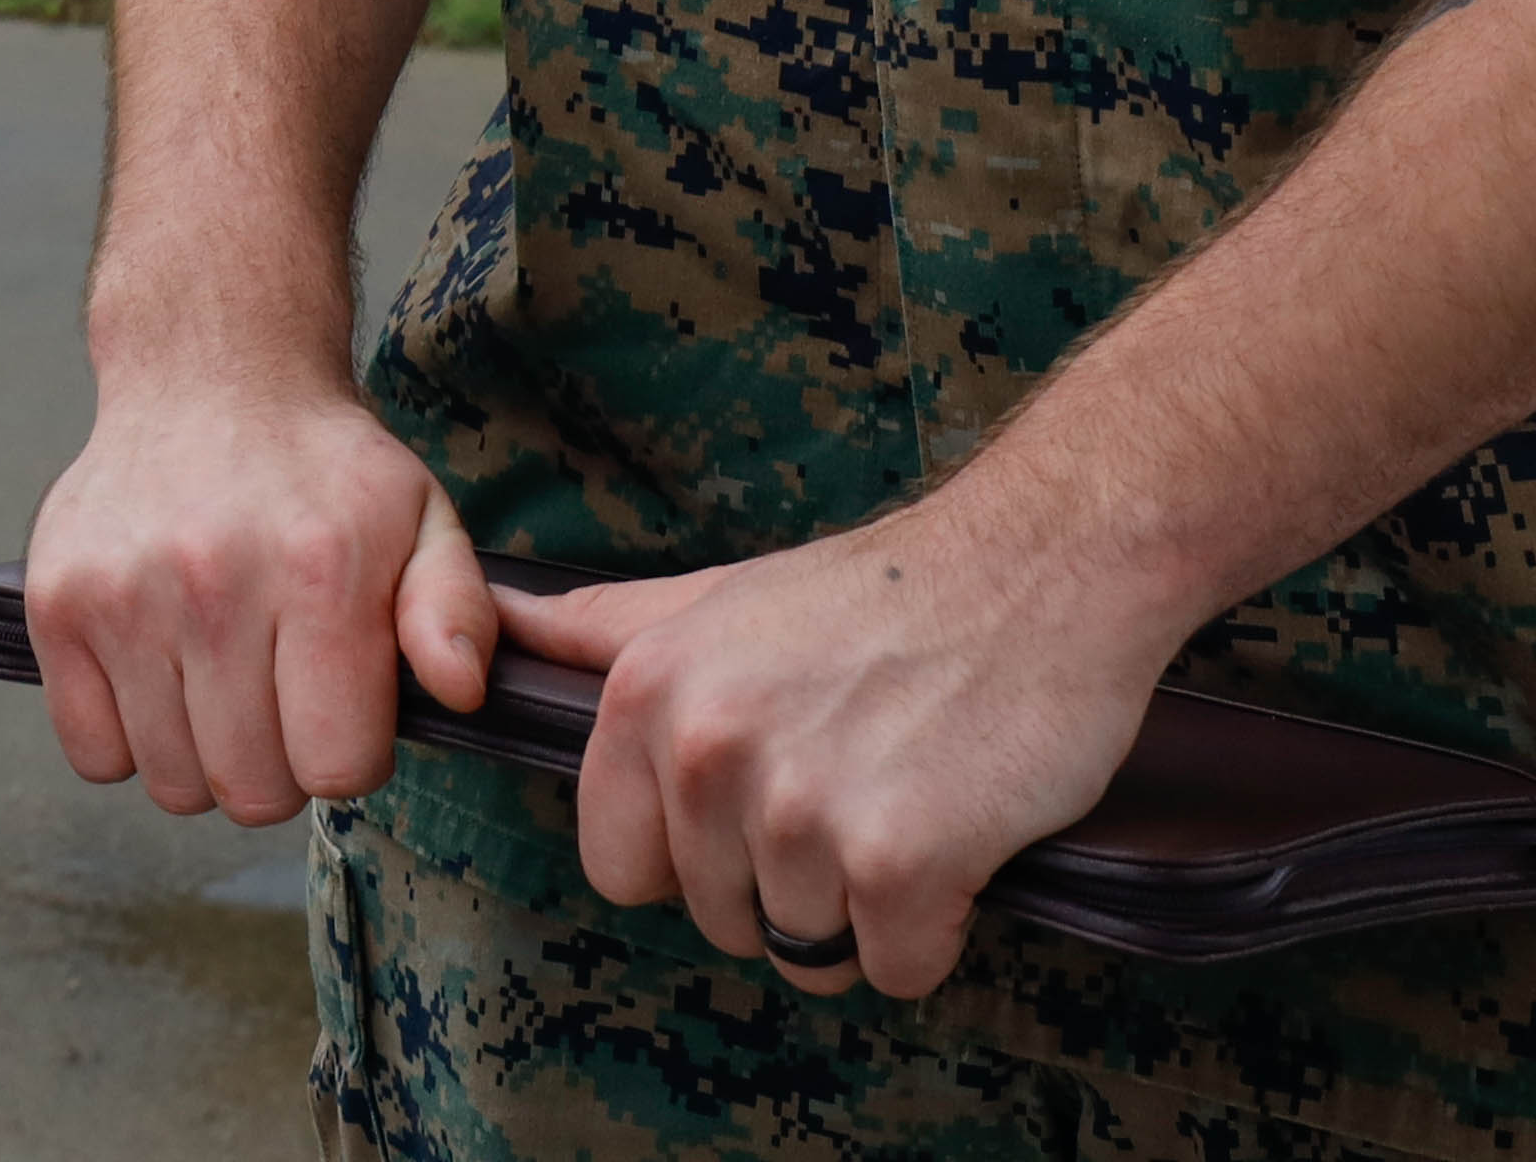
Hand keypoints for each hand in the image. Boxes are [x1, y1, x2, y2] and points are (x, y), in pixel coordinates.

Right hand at [20, 371, 497, 824]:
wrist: (208, 375)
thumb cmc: (319, 467)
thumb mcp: (423, 518)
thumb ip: (457, 610)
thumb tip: (460, 690)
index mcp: (318, 572)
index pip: (336, 768)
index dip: (349, 752)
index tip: (340, 703)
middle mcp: (213, 585)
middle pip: (252, 790)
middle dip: (279, 764)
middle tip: (279, 695)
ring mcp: (123, 596)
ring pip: (172, 782)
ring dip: (204, 755)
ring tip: (221, 680)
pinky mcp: (57, 604)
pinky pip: (94, 755)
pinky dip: (130, 740)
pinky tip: (160, 676)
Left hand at [505, 506, 1181, 1000]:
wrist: (1040, 566)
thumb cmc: (883, 592)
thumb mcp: (715, 594)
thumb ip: (604, 632)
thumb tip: (494, 632)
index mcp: (647, 696)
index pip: (619, 867)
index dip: (693, 856)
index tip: (757, 802)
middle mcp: (707, 752)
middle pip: (719, 917)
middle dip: (785, 883)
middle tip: (854, 786)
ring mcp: (802, 811)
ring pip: (808, 954)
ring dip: (864, 909)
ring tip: (906, 800)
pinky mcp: (902, 862)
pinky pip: (897, 969)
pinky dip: (935, 931)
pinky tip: (957, 839)